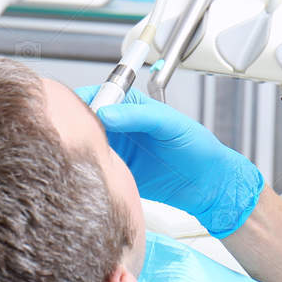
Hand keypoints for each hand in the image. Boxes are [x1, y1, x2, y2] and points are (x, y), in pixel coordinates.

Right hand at [76, 85, 263, 237]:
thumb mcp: (169, 124)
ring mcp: (116, 150)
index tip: (76, 117)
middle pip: (84, 122)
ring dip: (80, 151)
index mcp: (129, 105)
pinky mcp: (116, 172)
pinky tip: (88, 174)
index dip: (81, 104)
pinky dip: (88, 171)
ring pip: (86, 146)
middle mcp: (118, 126)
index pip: (95, 97)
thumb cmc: (196, 146)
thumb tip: (105, 113)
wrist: (208, 184)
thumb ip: (138, 116)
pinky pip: (95, 169)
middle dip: (75, 129)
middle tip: (73, 140)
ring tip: (78, 157)